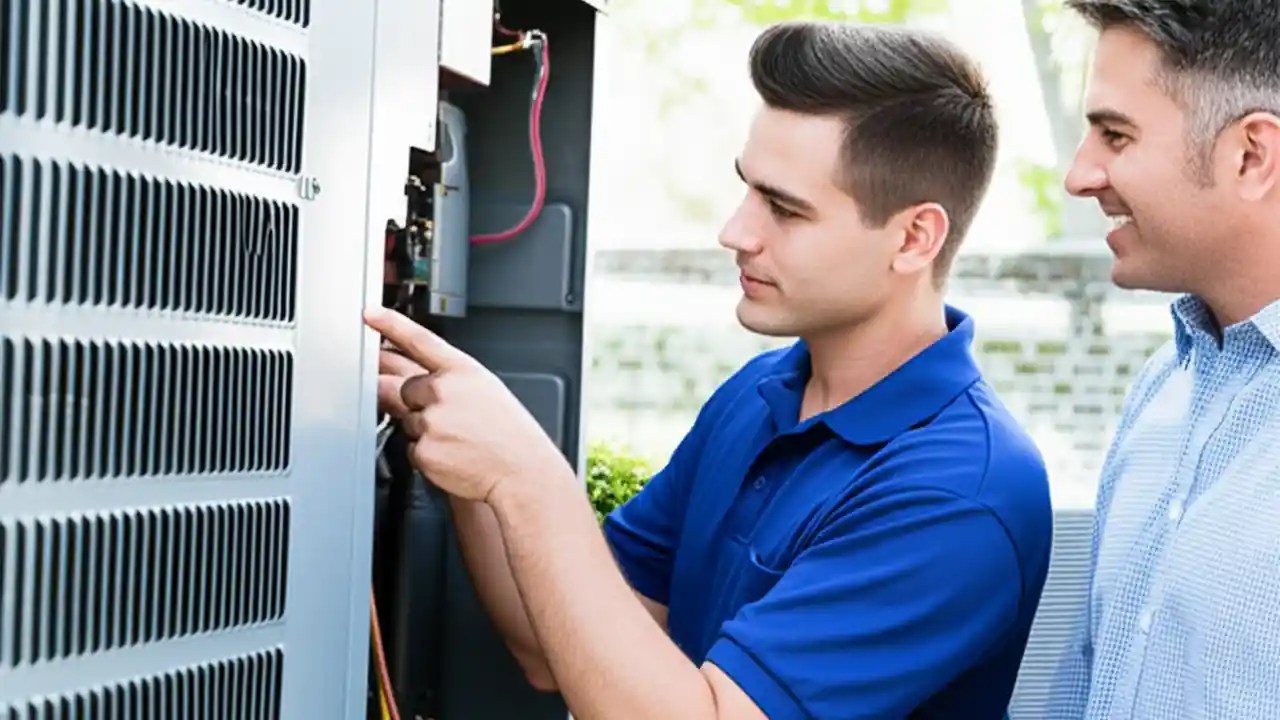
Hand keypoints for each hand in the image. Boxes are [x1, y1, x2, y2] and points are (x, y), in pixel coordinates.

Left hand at [363, 307, 569, 502]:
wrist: (522, 472)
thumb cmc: (510, 435)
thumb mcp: (486, 392)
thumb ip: (447, 380)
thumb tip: (412, 382)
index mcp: (463, 371)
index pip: (419, 340)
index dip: (391, 324)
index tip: (371, 314)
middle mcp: (444, 391)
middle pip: (404, 387)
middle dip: (416, 401)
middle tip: (445, 416)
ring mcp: (431, 420)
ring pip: (407, 420)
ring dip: (425, 430)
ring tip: (459, 439)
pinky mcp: (423, 450)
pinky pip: (410, 449)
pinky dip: (428, 454)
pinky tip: (453, 455)